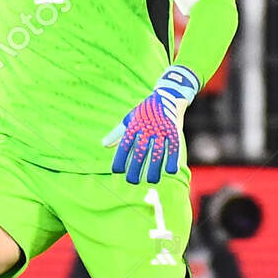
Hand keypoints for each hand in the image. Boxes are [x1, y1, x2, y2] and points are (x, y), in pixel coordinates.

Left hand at [101, 64, 200, 183]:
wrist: (168, 95)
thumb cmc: (145, 111)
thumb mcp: (130, 119)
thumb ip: (117, 133)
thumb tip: (103, 145)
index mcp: (134, 126)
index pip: (124, 145)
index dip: (120, 158)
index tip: (116, 171)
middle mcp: (146, 128)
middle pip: (139, 152)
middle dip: (135, 168)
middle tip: (132, 181)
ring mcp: (161, 129)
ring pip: (157, 152)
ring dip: (154, 168)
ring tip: (150, 181)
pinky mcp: (174, 130)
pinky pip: (174, 147)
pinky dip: (172, 159)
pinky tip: (170, 171)